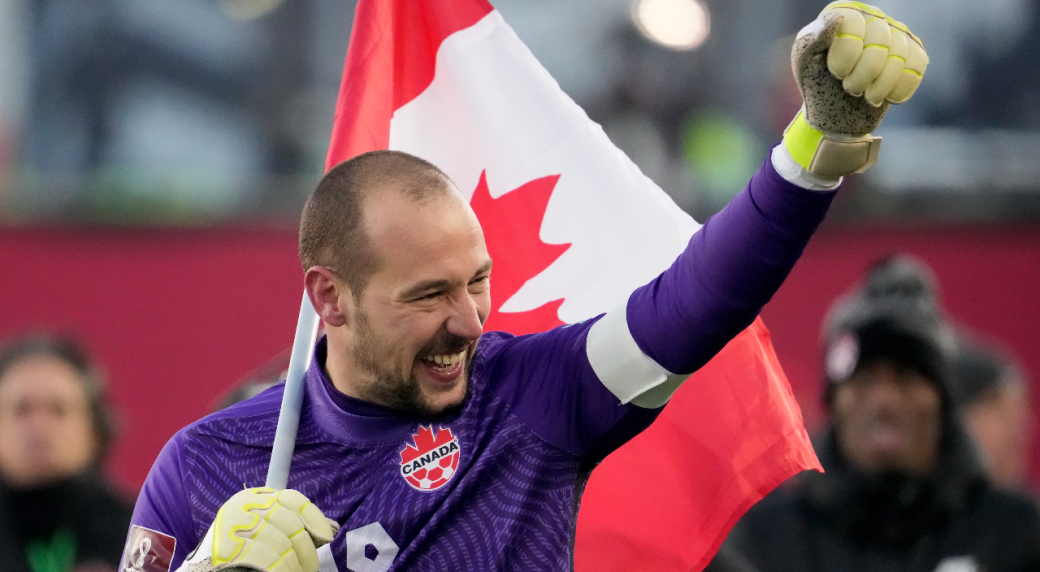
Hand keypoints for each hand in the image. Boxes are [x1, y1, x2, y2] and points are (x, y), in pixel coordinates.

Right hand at [179, 488, 337, 571]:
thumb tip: (330, 528)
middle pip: (291, 523)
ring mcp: (235, 526)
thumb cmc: (238, 551)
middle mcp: (243, 506)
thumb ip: (291, 524)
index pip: (293, 499)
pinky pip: (268, 559)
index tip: (328, 536)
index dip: (314, 518)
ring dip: (296, 565)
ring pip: (283, 544)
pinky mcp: (229, 548)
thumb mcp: (262, 529)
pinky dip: (282, 570)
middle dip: (306, 551)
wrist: (203, 568)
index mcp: (254, 497)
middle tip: (310, 568)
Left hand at [783, 2, 927, 178]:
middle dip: (861, 76)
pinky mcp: (913, 53)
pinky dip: (897, 90)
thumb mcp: (805, 63)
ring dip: (878, 88)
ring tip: (864, 94)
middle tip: (849, 88)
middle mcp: (873, 17)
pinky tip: (883, 95)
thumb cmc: (817, 82)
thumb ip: (812, 40)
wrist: (836, 113)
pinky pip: (916, 68)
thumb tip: (837, 18)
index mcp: (844, 13)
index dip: (846, 56)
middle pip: (880, 43)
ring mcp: (896, 34)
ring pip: (900, 57)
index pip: (854, 24)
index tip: (836, 73)